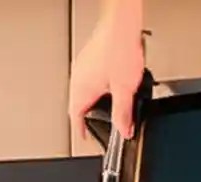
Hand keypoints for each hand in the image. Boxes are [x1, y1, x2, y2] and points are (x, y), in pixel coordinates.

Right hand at [67, 0, 144, 139]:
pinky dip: (97, 85)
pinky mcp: (89, 56)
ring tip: (105, 106)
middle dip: (87, 115)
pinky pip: (89, 77)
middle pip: (78, 103)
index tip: (85, 137)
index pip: (75, 117)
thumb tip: (124, 130)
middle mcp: (78, 78)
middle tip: (96, 124)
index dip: (81, 131)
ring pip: (83, 89)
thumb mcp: (126, 91)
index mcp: (81, 89)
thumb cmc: (120, 51)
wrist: (121, 25)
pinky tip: (110, 83)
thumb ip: (124, 114)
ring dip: (92, 99)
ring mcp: (82, 65)